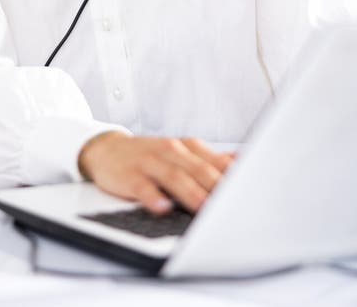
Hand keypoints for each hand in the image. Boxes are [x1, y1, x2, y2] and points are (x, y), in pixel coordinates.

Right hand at [78, 132, 235, 213]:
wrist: (107, 148)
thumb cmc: (151, 156)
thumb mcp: (182, 154)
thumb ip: (212, 161)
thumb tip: (243, 164)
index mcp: (187, 147)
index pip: (214, 162)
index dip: (232, 178)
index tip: (248, 193)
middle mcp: (171, 151)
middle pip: (198, 169)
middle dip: (216, 187)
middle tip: (232, 205)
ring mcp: (150, 162)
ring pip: (174, 176)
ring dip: (191, 193)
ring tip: (204, 208)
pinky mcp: (130, 175)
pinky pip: (142, 186)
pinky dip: (153, 197)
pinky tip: (162, 207)